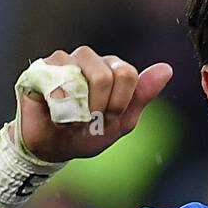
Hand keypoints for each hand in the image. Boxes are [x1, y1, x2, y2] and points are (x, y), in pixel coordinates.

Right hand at [16, 46, 172, 162]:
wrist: (52, 148)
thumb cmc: (86, 134)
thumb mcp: (121, 121)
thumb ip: (142, 95)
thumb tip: (167, 69)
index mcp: (110, 68)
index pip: (128, 73)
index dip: (120, 103)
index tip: (109, 118)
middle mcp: (88, 59)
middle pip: (107, 74)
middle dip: (101, 107)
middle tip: (89, 120)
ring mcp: (63, 60)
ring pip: (84, 73)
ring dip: (83, 107)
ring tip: (74, 118)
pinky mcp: (40, 69)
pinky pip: (59, 81)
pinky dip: (62, 106)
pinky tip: (57, 114)